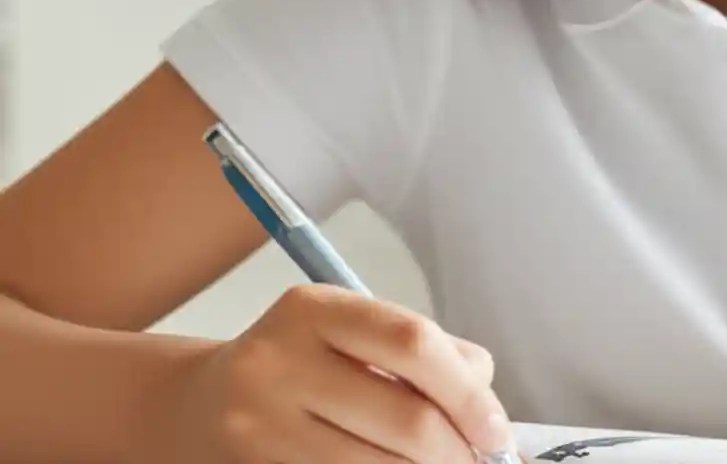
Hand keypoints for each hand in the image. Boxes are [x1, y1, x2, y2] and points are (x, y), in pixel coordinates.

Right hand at [146, 284, 511, 462]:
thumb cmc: (303, 368)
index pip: (414, 343)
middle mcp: (278, 361)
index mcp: (314, 310)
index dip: (469, 394)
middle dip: (458, 451)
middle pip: (407, 418)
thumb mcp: (353, 337)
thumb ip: (426, 356)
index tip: (496, 431)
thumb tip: (490, 409)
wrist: (198, 407)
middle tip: (480, 463)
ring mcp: (258, 424)